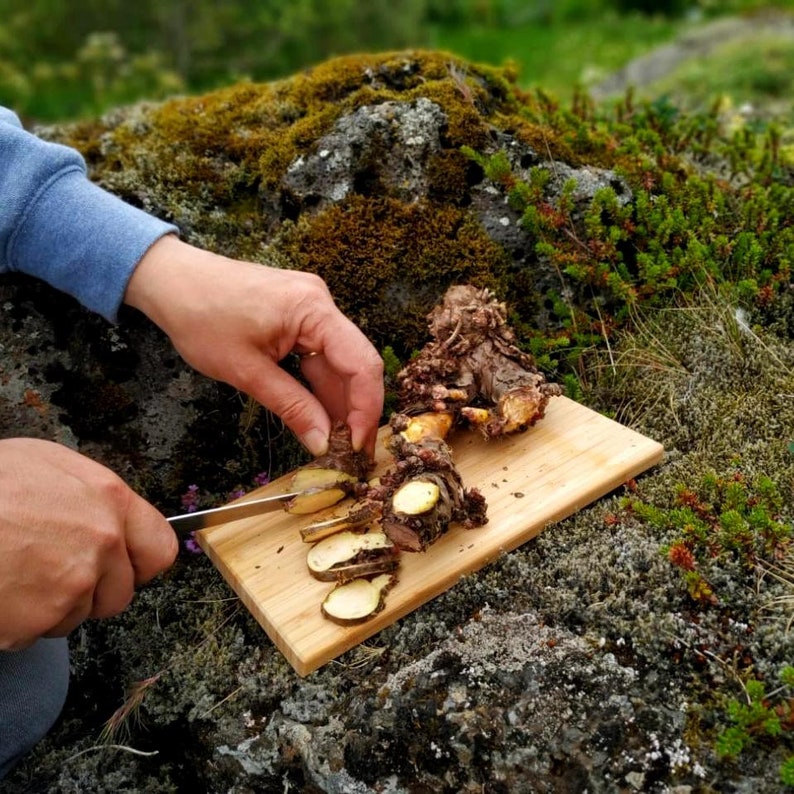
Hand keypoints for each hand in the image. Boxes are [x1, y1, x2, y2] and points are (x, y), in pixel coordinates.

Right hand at [0, 438, 177, 648]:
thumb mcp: (48, 462)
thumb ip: (93, 495)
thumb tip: (113, 519)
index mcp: (110, 501)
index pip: (160, 549)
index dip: (141, 563)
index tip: (127, 567)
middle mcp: (102, 545)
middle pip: (119, 593)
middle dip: (92, 590)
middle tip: (51, 570)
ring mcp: (72, 586)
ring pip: (78, 615)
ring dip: (53, 605)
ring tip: (16, 571)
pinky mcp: (37, 620)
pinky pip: (38, 632)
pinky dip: (19, 622)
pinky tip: (2, 590)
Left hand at [124, 235, 383, 456]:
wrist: (171, 281)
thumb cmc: (200, 318)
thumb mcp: (246, 372)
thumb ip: (292, 407)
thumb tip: (323, 444)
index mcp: (313, 309)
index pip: (361, 363)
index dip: (366, 408)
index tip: (357, 445)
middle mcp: (322, 303)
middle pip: (355, 363)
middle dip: (355, 409)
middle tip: (351, 452)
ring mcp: (312, 307)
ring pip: (338, 362)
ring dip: (337, 401)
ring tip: (335, 441)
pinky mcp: (300, 315)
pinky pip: (320, 354)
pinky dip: (319, 385)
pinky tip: (319, 414)